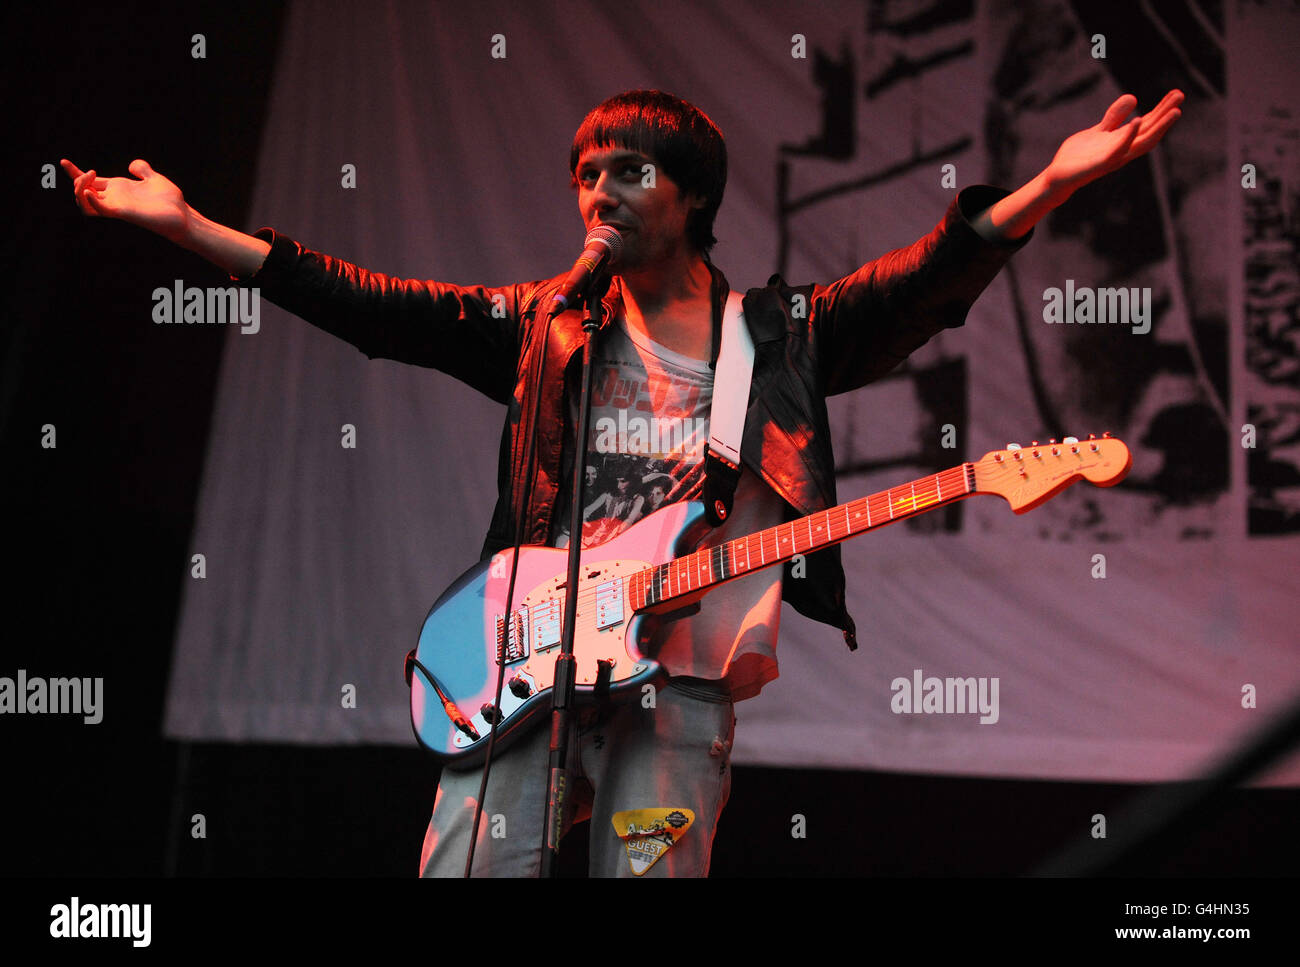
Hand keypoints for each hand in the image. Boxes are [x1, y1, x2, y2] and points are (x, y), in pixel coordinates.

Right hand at [60, 158, 191, 243]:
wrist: (183, 216)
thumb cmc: (170, 202)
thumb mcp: (154, 178)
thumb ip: (142, 170)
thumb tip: (132, 165)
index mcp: (119, 189)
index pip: (90, 182)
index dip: (74, 172)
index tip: (63, 162)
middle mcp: (115, 199)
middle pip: (82, 192)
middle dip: (76, 179)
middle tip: (90, 172)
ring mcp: (118, 206)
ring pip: (85, 204)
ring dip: (79, 190)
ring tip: (87, 180)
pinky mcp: (124, 213)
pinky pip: (100, 209)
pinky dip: (90, 201)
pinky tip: (88, 192)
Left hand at [1042, 90, 1183, 195]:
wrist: (1058, 176)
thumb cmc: (1078, 156)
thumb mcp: (1099, 131)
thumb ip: (1114, 117)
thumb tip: (1133, 97)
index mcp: (1123, 141)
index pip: (1147, 124)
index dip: (1162, 109)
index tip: (1177, 93)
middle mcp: (1123, 150)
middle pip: (1150, 131)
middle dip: (1166, 115)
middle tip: (1181, 95)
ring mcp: (1114, 158)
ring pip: (1142, 142)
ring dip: (1159, 127)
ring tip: (1174, 111)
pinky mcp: (1101, 164)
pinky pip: (1119, 149)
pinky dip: (1129, 136)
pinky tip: (1138, 121)